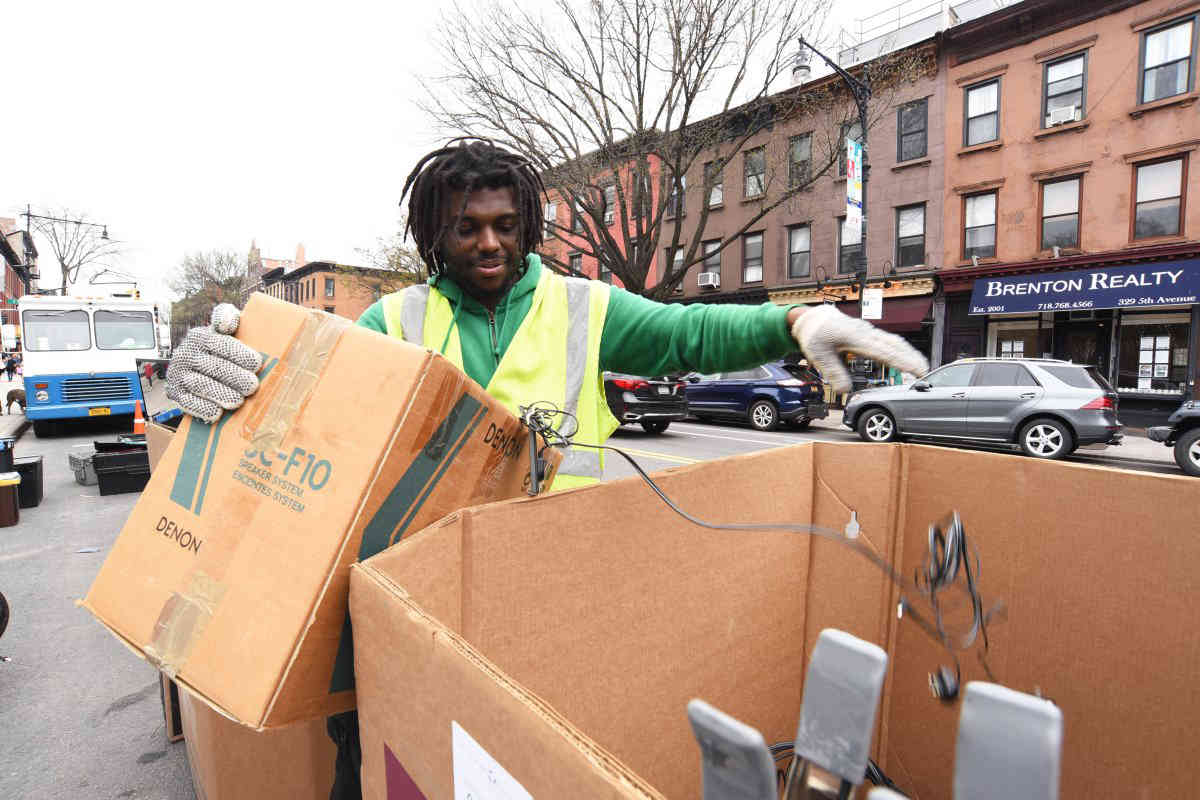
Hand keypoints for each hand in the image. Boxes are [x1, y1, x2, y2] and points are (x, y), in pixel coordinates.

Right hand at [165, 304, 262, 422]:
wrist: (197, 370)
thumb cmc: (221, 351)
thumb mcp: (225, 330)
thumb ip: (227, 318)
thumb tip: (226, 321)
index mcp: (200, 336)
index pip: (220, 343)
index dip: (239, 353)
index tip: (256, 364)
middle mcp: (186, 353)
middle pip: (214, 366)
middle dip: (236, 377)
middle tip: (252, 386)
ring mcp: (178, 374)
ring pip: (201, 385)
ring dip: (221, 394)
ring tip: (238, 401)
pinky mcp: (175, 393)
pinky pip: (188, 402)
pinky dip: (203, 408)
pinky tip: (217, 412)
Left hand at [789, 305, 928, 393]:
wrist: (813, 318)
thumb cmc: (815, 335)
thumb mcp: (818, 356)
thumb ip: (833, 372)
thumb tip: (845, 391)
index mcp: (855, 338)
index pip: (882, 352)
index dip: (900, 361)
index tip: (914, 369)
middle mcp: (866, 333)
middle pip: (894, 345)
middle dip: (912, 358)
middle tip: (926, 372)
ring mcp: (869, 332)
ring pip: (894, 341)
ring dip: (910, 353)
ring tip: (923, 367)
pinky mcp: (869, 334)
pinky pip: (889, 340)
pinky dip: (902, 349)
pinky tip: (908, 357)